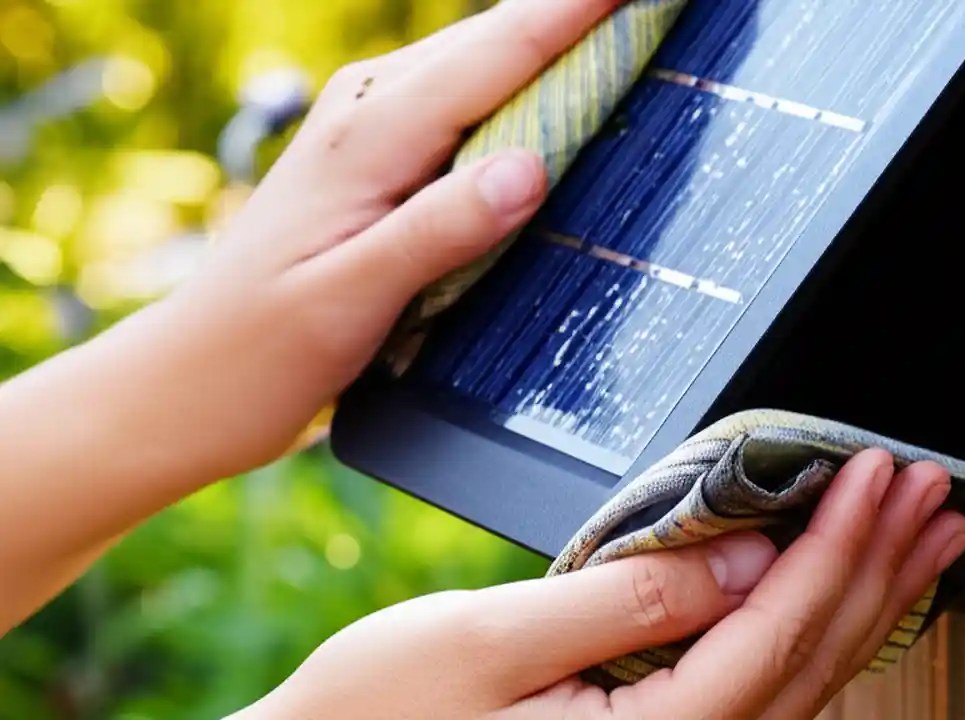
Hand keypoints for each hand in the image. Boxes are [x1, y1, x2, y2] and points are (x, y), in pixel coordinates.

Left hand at [0, 0, 621, 631]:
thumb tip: (533, 167)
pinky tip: (542, 104)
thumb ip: (438, 231)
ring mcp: (364, 134)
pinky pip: (456, 104)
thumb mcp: (349, 300)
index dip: (573, 13)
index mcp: (367, 140)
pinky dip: (509, 92)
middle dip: (569, 14)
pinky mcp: (370, 162)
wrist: (189, 381)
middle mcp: (364, 116)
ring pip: (473, 66)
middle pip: (490, 43)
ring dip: (543, 45)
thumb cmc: (260, 349)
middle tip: (645, 6)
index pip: (493, 56)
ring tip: (613, 34)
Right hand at [234, 452, 964, 719]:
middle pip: (813, 662)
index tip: (878, 473)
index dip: (837, 545)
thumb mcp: (488, 643)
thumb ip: (624, 600)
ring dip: (868, 600)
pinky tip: (839, 596)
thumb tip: (738, 553)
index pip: (775, 634)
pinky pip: (763, 692)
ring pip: (803, 682)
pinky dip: (815, 632)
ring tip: (922, 539)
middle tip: (932, 494)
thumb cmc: (375, 717)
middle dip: (880, 567)